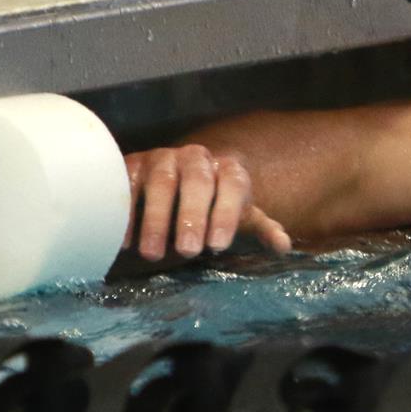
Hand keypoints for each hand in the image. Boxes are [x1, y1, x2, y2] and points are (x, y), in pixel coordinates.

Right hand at [123, 145, 291, 260]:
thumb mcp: (241, 216)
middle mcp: (196, 158)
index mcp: (228, 168)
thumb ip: (262, 228)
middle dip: (192, 216)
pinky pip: (128, 185)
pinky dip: (126, 213)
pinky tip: (126, 242)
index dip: (226, 214)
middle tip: (187, 251)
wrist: (180, 182)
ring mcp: (163, 158)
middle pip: (197, 182)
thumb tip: (284, 246)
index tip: (217, 246)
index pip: (232, 185)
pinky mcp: (133, 164)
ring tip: (152, 253)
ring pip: (161, 182)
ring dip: (156, 218)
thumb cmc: (215, 205)